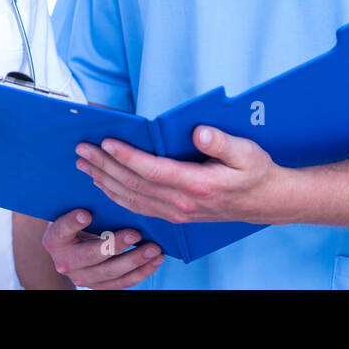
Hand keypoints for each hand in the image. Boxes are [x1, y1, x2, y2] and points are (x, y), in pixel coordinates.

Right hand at [41, 209, 163, 288]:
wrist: (73, 244)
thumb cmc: (78, 216)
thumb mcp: (76, 207)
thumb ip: (88, 203)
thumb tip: (110, 185)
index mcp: (54, 239)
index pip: (62, 229)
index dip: (72, 223)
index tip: (86, 214)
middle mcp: (65, 262)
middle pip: (92, 255)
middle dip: (115, 245)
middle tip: (135, 233)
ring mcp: (82, 277)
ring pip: (111, 272)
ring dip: (135, 260)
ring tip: (154, 249)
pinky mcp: (99, 286)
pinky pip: (122, 282)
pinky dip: (142, 271)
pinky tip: (156, 260)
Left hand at [75, 125, 291, 224]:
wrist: (266, 202)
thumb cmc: (255, 173)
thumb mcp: (246, 152)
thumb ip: (222, 142)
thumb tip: (199, 132)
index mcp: (196, 185)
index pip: (151, 170)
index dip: (126, 156)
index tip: (106, 141)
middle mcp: (181, 202)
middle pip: (133, 184)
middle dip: (104, 165)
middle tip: (82, 150)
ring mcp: (176, 212)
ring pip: (131, 198)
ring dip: (104, 180)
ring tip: (84, 164)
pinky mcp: (174, 215)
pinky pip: (138, 207)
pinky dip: (116, 195)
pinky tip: (104, 184)